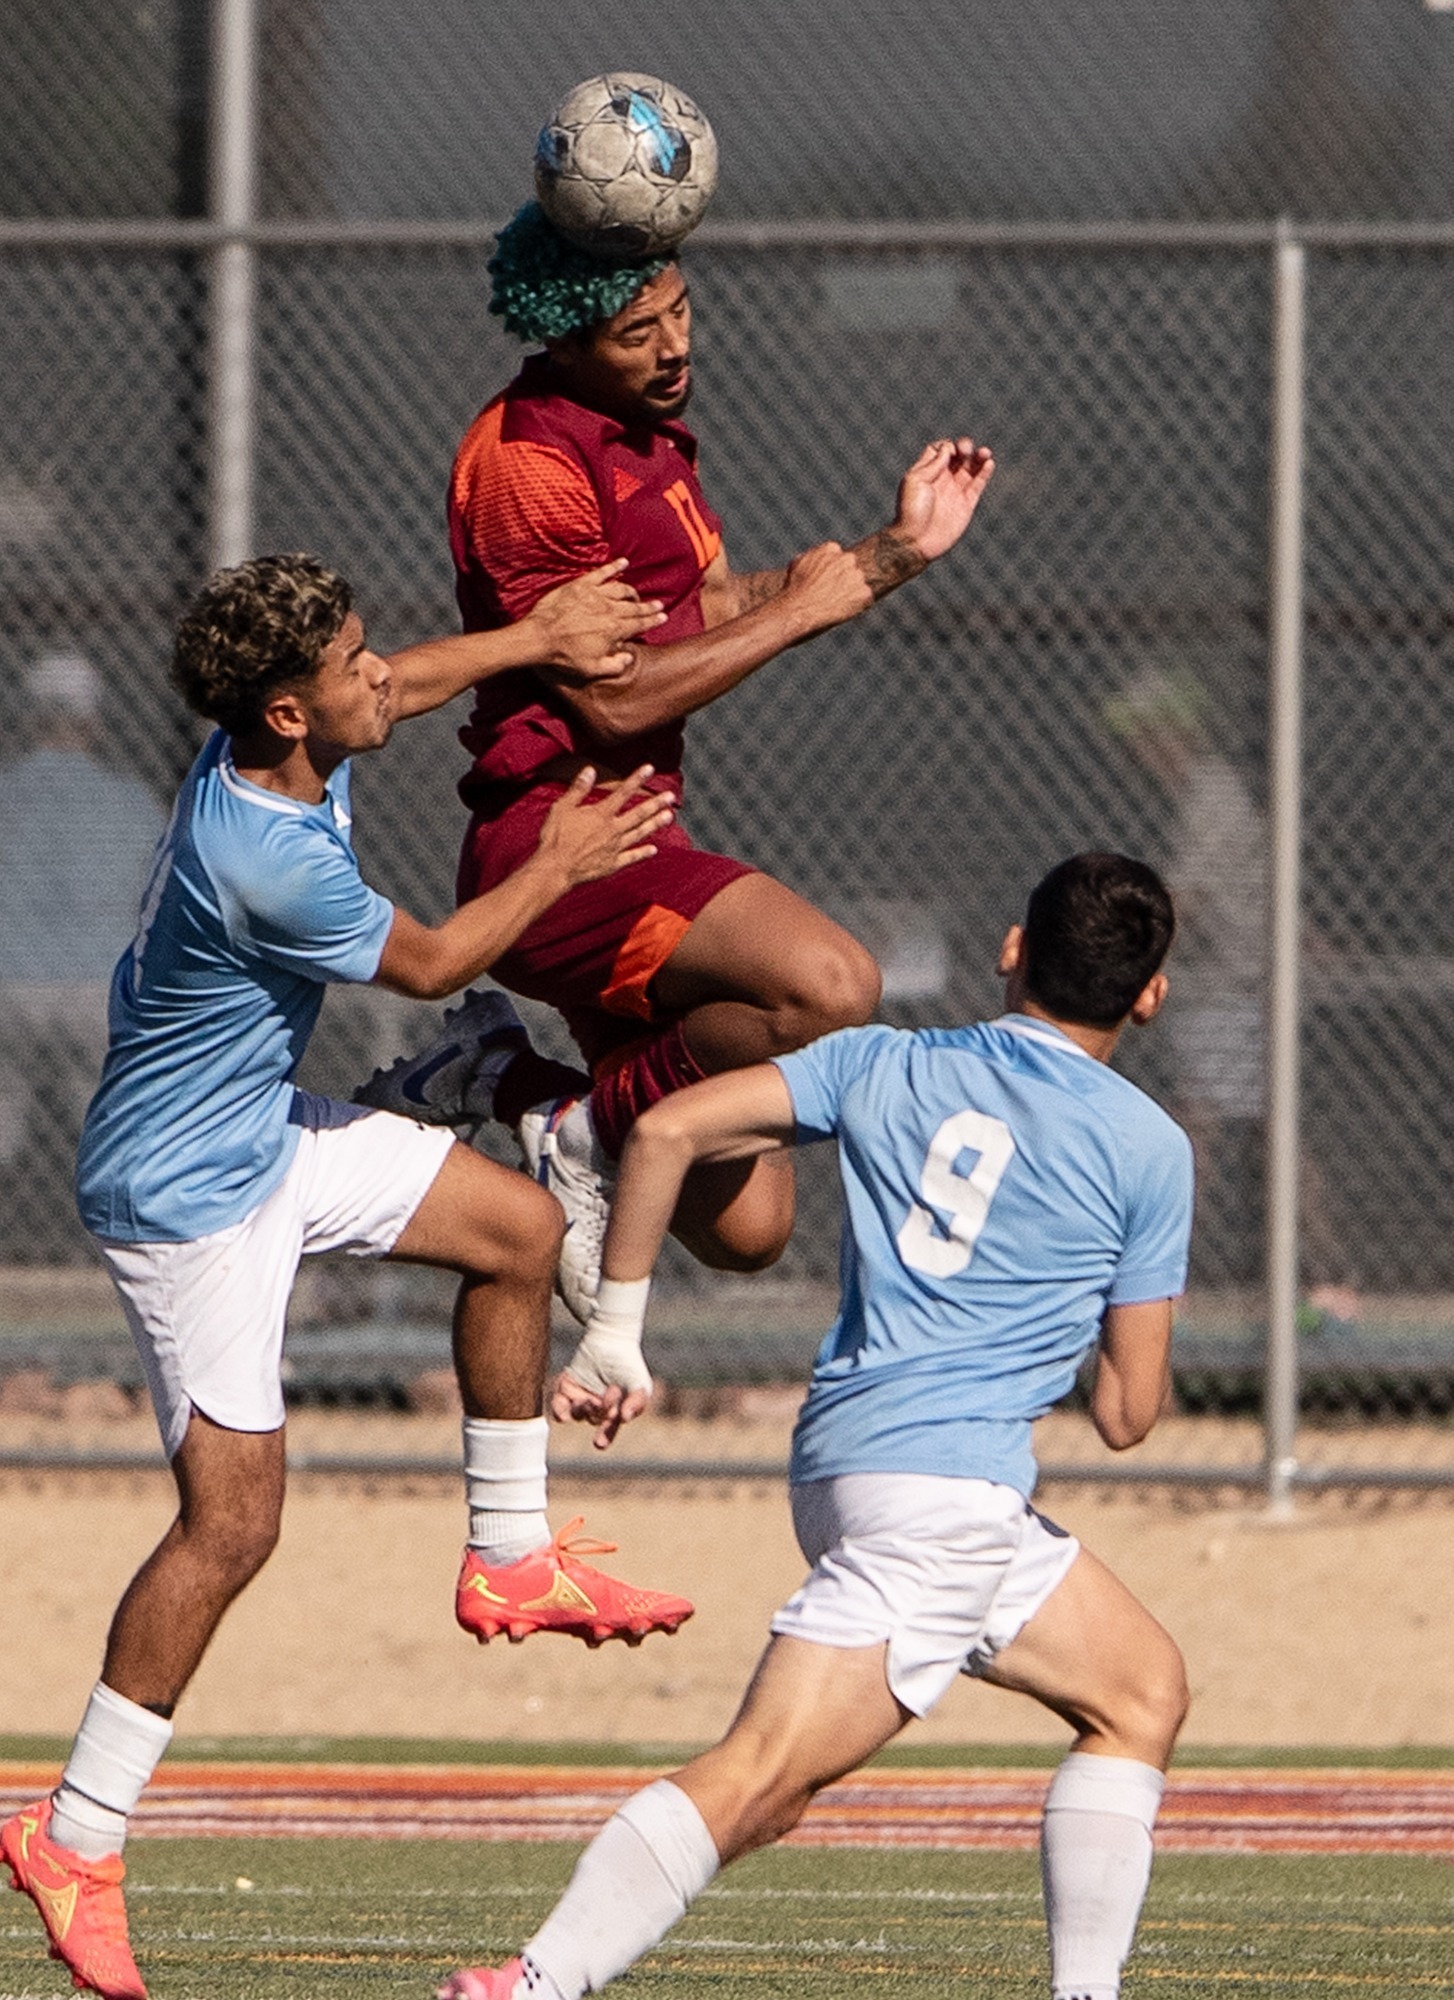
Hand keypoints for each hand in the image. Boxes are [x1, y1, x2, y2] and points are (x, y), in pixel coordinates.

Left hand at [528, 560, 664, 681]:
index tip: (663, 617)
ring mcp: (595, 595)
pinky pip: (602, 573)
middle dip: (649, 606)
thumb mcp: (592, 669)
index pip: (640, 624)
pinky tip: (623, 563)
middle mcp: (609, 610)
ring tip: (637, 595)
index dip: (653, 621)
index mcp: (614, 630)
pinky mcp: (581, 585)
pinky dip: (614, 567)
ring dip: (632, 592)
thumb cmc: (564, 655)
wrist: (540, 637)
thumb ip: (615, 665)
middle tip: (659, 605)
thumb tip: (629, 657)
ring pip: (621, 589)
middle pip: (635, 606)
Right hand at [534, 764, 673, 886]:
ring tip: (669, 816)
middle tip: (671, 796)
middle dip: (656, 803)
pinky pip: (631, 858)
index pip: (623, 792)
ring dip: (655, 824)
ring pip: (640, 833)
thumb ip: (578, 789)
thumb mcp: (561, 808)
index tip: (650, 768)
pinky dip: (643, 854)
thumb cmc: (555, 837)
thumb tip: (589, 770)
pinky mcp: (612, 864)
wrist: (555, 868)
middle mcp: (612, 830)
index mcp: (600, 814)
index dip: (637, 779)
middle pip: (638, 814)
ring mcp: (614, 848)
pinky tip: (654, 850)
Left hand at [550, 1369, 651, 1449]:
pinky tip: (562, 1403)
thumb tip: (625, 1418)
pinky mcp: (566, 1388)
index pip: (608, 1429)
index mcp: (614, 1412)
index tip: (598, 1444)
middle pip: (593, 1418)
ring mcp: (580, 1398)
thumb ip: (637, 1401)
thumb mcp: (639, 1382)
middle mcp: (596, 1408)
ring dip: (580, 1410)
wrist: (611, 1339)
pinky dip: (558, 1407)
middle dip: (597, 1412)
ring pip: (576, 1414)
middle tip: (598, 1402)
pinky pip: (558, 1405)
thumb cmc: (629, 1364)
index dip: (604, 1436)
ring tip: (585, 1399)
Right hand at [781, 540, 873, 636]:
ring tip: (834, 605)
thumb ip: (813, 556)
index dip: (832, 572)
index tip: (826, 582)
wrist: (800, 608)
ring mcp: (857, 576)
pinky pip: (865, 599)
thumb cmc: (795, 588)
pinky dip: (857, 606)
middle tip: (832, 594)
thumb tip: (818, 555)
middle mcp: (848, 559)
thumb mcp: (798, 563)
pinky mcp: (864, 593)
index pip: (838, 558)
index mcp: (832, 549)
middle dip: (844, 580)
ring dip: (851, 593)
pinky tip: (841, 611)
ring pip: (858, 584)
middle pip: (851, 569)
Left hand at [892, 437, 994, 563]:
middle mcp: (942, 479)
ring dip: (978, 456)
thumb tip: (948, 448)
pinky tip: (989, 462)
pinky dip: (985, 472)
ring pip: (971, 468)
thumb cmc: (911, 510)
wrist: (917, 540)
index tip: (947, 452)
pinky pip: (978, 484)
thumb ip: (934, 463)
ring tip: (984, 452)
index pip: (941, 450)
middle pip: (958, 456)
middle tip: (966, 450)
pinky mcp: (967, 504)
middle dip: (964, 447)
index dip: (947, 446)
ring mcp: (955, 491)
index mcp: (927, 472)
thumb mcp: (916, 480)